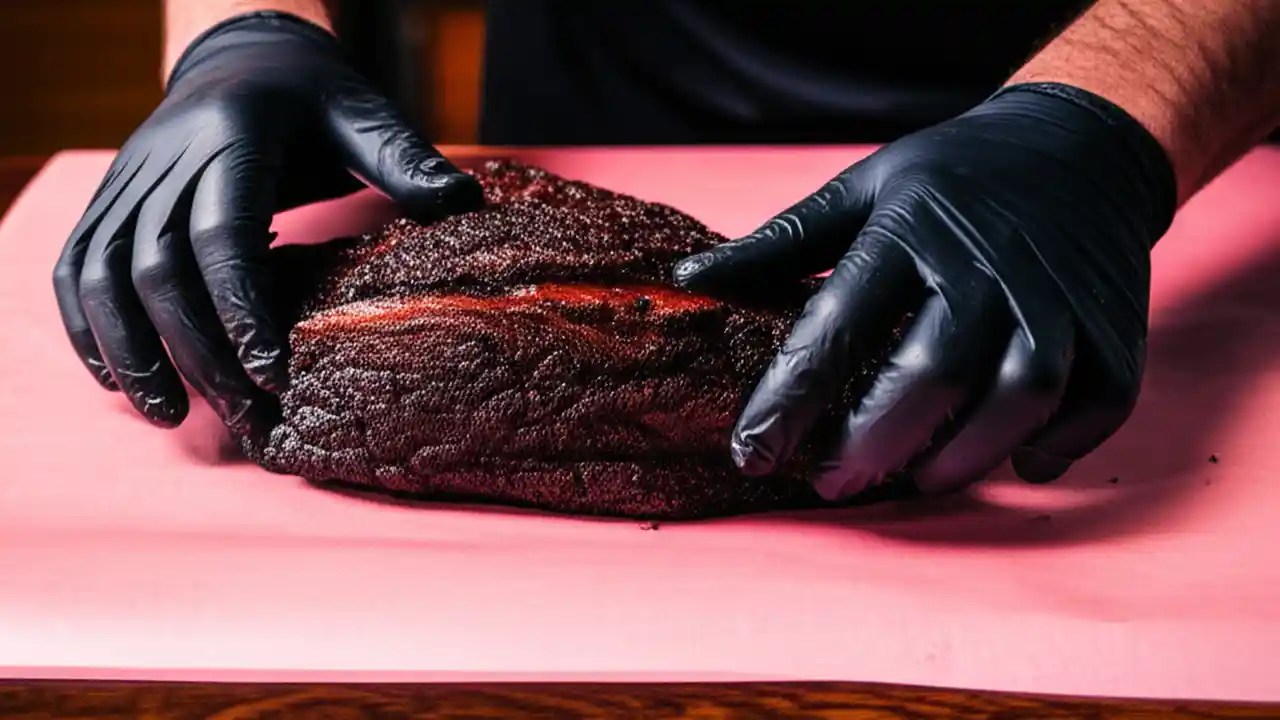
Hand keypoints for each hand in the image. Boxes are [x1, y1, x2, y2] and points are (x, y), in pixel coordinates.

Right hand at [52, 12, 481, 435]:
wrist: (242, 55)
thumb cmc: (311, 96)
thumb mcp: (362, 115)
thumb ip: (405, 160)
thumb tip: (465, 204)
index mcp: (231, 137)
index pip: (222, 235)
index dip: (241, 309)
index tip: (272, 375)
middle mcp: (165, 158)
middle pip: (159, 268)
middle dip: (198, 353)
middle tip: (243, 418)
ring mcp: (128, 180)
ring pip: (103, 274)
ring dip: (131, 350)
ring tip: (168, 415)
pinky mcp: (109, 201)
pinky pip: (77, 266)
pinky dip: (88, 326)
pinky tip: (117, 378)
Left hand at [674, 83, 1175, 498]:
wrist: (1082, 147)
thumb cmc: (953, 178)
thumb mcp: (862, 188)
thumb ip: (780, 243)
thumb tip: (690, 281)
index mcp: (911, 228)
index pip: (836, 325)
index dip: (789, 400)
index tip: (750, 453)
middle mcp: (989, 265)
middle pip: (931, 375)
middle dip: (873, 445)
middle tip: (831, 484)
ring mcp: (1059, 299)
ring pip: (1017, 399)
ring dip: (960, 457)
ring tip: (912, 480)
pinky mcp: (1116, 331)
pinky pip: (1092, 408)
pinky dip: (1051, 448)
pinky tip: (1009, 462)